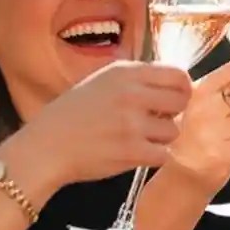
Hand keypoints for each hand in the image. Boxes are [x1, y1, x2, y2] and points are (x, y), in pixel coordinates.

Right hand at [9, 61, 192, 186]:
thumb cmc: (72, 115)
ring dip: (162, 137)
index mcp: (125, 72)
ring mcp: (133, 123)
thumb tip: (171, 84)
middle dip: (175, 112)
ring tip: (140, 138)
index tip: (175, 97)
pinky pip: (164, 154)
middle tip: (159, 120)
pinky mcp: (132, 151)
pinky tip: (137, 153)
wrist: (47, 146)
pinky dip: (154, 157)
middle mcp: (132, 94)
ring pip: (174, 130)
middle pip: (182, 100)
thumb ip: (135, 80)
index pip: (177, 73)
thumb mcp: (101, 81)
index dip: (182, 87)